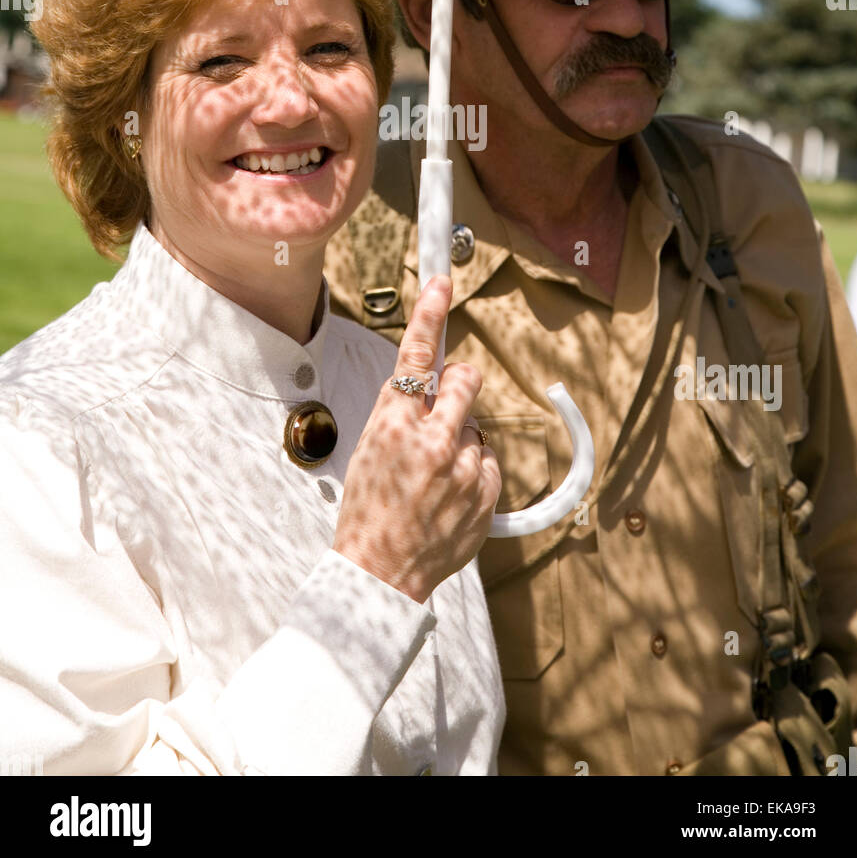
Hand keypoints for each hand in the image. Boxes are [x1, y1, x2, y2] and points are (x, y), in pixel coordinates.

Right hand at [333, 275, 500, 603]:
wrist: (380, 575)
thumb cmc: (368, 512)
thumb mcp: (369, 450)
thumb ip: (401, 414)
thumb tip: (430, 387)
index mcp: (392, 427)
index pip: (415, 357)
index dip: (430, 315)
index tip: (442, 283)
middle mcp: (432, 442)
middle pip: (465, 380)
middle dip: (460, 382)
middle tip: (447, 403)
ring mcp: (463, 470)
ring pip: (475, 428)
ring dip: (460, 442)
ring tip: (434, 479)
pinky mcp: (485, 494)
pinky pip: (487, 462)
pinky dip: (473, 472)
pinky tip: (449, 496)